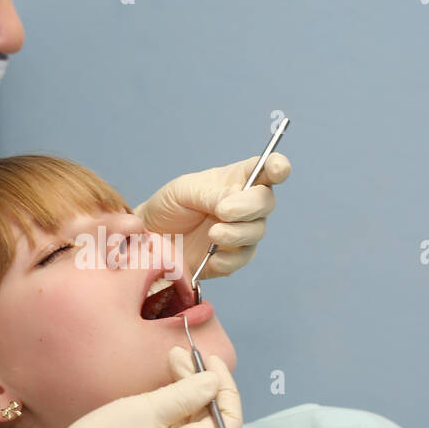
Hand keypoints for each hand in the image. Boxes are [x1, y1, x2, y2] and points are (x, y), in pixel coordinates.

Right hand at [0, 350, 241, 427]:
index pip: (228, 420)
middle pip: (210, 422)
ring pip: (192, 427)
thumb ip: (184, 395)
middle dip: (200, 385)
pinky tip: (161, 389)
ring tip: (170, 361)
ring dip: (185, 395)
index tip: (209, 359)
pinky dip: (173, 411)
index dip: (224, 387)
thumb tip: (214, 383)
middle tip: (180, 353)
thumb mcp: (144, 411)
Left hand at [133, 152, 290, 279]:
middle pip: (266, 202)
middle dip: (249, 207)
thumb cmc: (169, 206)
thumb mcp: (184, 191)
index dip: (278, 167)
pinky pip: (241, 259)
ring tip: (212, 235)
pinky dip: (228, 259)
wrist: (150, 238)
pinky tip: (210, 257)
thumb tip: (234, 197)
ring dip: (237, 234)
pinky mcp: (231, 257)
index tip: (278, 171)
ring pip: (257, 232)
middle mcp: (245, 204)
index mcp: (236, 179)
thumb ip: (210, 193)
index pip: (266, 169)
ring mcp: (240, 232)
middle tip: (223, 211)